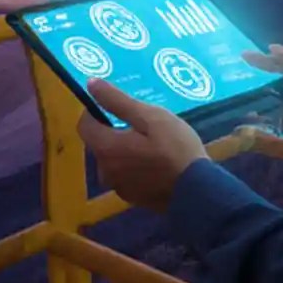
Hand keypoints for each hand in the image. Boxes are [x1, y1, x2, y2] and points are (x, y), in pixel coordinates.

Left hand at [76, 78, 209, 212]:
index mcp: (106, 148)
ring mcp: (118, 187)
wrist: (198, 191)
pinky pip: (125, 175)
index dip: (95, 112)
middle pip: (99, 143)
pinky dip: (133, 167)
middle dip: (113, 131)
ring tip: (152, 144)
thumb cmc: (175, 148)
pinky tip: (156, 164)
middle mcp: (105, 170)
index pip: (84, 125)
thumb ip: (117, 101)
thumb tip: (90, 84)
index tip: (117, 106)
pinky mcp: (132, 198)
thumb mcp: (150, 117)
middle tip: (142, 124)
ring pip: (112, 160)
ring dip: (124, 150)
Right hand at [242, 44, 282, 151]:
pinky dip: (254, 118)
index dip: (264, 59)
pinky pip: (267, 120)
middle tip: (232, 74)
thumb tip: (270, 48)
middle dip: (253, 78)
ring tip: (232, 93)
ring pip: (265, 100)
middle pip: (269, 80)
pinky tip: (241, 113)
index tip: (243, 55)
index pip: (280, 62)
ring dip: (251, 97)